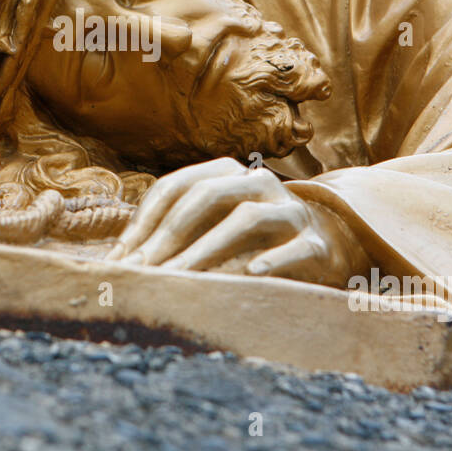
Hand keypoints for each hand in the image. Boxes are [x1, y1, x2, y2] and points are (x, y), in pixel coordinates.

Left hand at [106, 157, 363, 284]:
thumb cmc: (256, 239)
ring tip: (183, 277)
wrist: (331, 243)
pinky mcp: (317, 242)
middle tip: (146, 271)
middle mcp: (258, 183)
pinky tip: (251, 275)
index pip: (176, 186)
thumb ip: (175, 234)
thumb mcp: (215, 226)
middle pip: (207, 195)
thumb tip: (120, 260)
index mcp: (226, 173)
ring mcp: (290, 210)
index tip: (122, 258)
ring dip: (209, 248)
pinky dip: (273, 260)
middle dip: (171, 234)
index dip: (145, 220)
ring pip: (247, 218)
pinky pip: (295, 248)